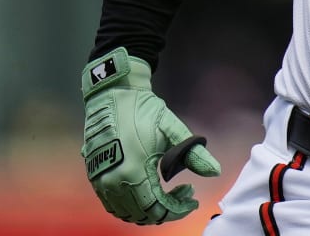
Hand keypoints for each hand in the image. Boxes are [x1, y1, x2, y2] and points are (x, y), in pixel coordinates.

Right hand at [80, 47, 221, 223]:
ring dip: (149, 209)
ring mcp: (100, 181)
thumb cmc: (144, 111)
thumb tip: (216, 171)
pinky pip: (112, 203)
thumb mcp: (173, 130)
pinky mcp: (94, 176)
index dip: (178, 209)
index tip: (192, 198)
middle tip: (184, 191)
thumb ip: (194, 154)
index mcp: (134, 172)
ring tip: (166, 192)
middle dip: (167, 209)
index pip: (157, 208)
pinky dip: (131, 205)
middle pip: (143, 214)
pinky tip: (146, 190)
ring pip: (126, 212)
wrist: (112, 95)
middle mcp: (113, 182)